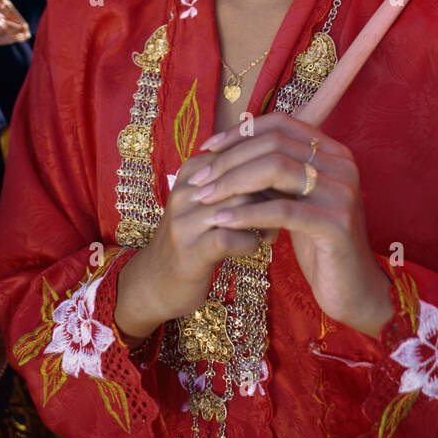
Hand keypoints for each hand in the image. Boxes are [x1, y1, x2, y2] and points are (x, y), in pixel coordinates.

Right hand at [113, 156, 273, 340]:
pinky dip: (252, 242)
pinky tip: (255, 247)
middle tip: (284, 211)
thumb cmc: (191, 238)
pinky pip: (233, 237)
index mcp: (191, 173)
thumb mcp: (206, 202)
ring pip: (241, 206)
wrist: (153, 282)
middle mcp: (185, 193)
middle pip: (244, 180)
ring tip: (271, 231)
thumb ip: (232, 183)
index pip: (239, 156)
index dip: (266, 171)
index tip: (281, 187)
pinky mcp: (192, 251)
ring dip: (265, 221)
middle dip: (271, 196)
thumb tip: (279, 170)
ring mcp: (185, 222)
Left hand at [194, 115, 393, 337]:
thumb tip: (227, 146)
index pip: (280, 123)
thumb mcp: (295, 198)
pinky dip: (248, 213)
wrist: (352, 287)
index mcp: (333, 151)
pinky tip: (224, 221)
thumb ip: (274, 172)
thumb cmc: (317, 242)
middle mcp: (342, 164)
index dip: (241, 132)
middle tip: (199, 178)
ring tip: (205, 197)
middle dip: (230, 159)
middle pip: (274, 144)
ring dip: (233, 182)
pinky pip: (282, 210)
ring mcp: (342, 192)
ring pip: (276, 170)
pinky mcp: (337, 224)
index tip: (208, 147)